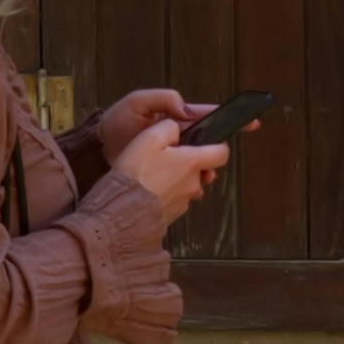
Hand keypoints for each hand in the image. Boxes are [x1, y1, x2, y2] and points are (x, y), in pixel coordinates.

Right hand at [111, 112, 229, 230]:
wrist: (121, 210)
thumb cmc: (136, 172)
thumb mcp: (149, 138)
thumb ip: (170, 128)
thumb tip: (178, 130)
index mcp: (192, 163)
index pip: (222, 154)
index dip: (217, 145)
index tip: (205, 142)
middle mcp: (194, 185)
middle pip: (202, 171)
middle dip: (189, 164)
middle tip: (167, 158)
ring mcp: (184, 202)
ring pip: (187, 186)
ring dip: (177, 180)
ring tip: (154, 175)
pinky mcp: (172, 215)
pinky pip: (174, 200)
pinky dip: (166, 194)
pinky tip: (149, 190)